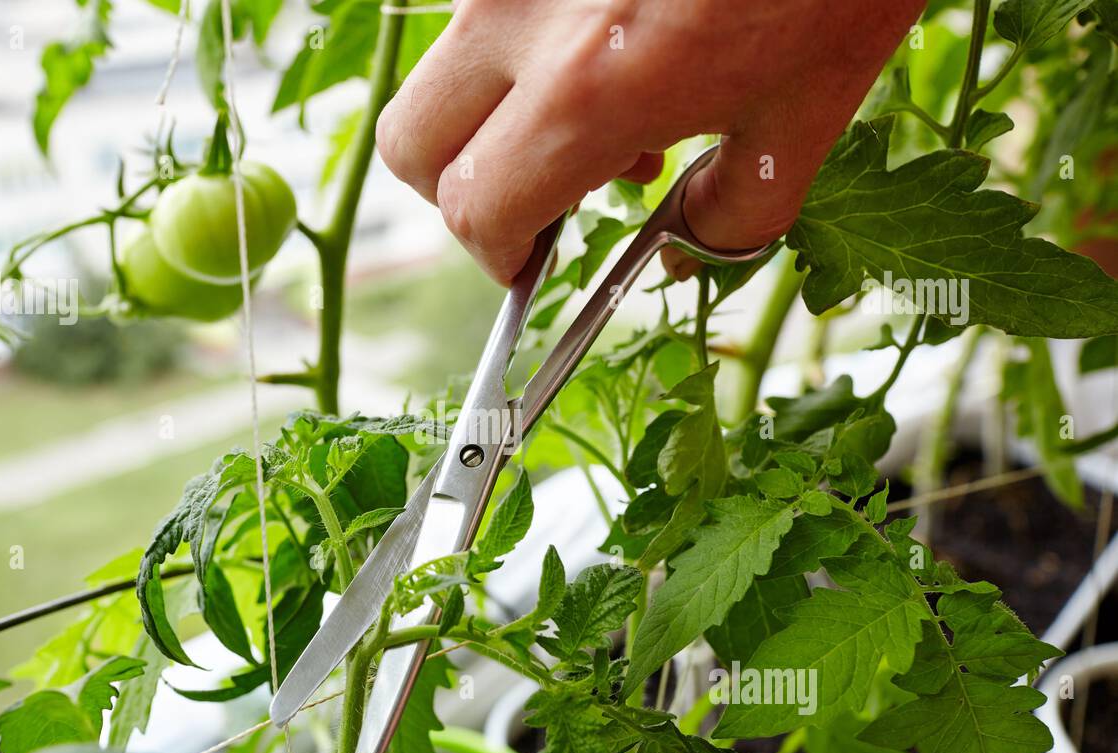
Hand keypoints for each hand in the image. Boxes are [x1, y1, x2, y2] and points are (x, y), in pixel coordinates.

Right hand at [377, 0, 925, 283]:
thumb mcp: (805, 117)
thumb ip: (731, 216)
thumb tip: (680, 254)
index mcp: (589, 90)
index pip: (476, 208)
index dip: (497, 253)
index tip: (527, 263)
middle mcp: (524, 19)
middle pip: (411, 143)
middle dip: (461, 192)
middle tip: (536, 198)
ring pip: (442, 73)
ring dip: (489, 120)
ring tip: (594, 112)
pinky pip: (484, 15)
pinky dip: (515, 54)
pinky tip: (599, 48)